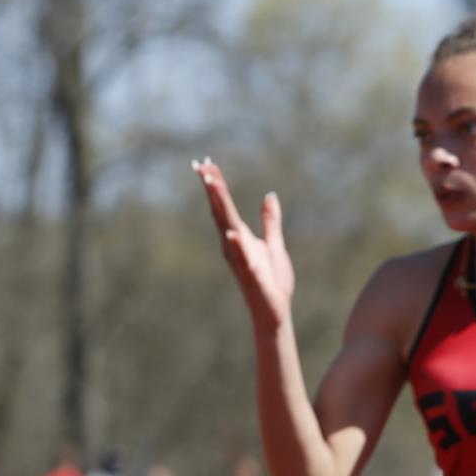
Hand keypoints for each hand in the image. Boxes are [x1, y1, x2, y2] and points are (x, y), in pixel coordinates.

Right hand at [195, 158, 295, 328]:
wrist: (275, 312)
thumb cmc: (272, 282)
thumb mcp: (274, 245)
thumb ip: (270, 221)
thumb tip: (269, 196)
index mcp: (239, 237)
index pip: (225, 206)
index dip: (216, 184)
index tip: (206, 162)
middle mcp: (233, 246)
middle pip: (221, 211)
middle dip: (212, 188)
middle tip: (201, 165)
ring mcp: (239, 260)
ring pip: (227, 228)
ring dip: (220, 206)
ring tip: (212, 184)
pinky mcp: (251, 275)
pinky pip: (242, 258)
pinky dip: (237, 245)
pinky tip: (232, 233)